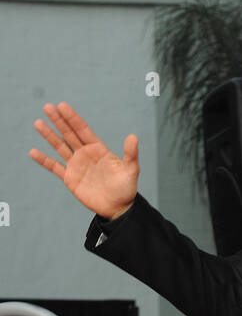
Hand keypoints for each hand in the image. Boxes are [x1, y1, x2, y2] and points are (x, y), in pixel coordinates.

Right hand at [30, 102, 138, 220]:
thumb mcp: (131, 170)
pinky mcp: (70, 179)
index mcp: (98, 149)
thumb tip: (133, 137)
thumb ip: (130, 154)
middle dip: (58, 121)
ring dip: (49, 135)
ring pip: (60, 147)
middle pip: (69, 134)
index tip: (62, 106)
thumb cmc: (126, 189)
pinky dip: (44, 160)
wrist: (118, 209)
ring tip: (38, 123)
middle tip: (48, 107)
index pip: (83, 129)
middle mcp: (85, 154)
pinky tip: (33, 152)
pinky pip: (55, 167)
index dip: (72, 118)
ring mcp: (76, 166)